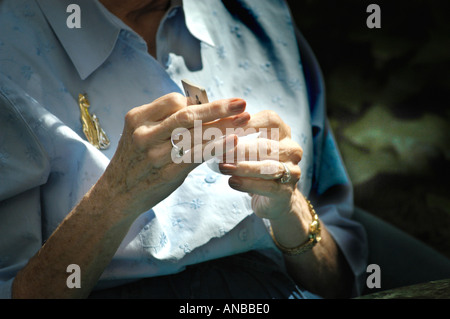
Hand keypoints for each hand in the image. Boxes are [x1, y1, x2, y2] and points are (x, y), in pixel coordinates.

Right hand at [102, 93, 249, 216]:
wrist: (117, 194)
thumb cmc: (136, 160)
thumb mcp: (141, 133)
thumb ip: (166, 121)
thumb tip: (201, 106)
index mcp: (138, 117)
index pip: (174, 100)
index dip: (197, 102)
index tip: (216, 106)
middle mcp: (145, 133)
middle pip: (188, 115)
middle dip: (218, 107)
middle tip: (242, 102)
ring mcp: (156, 154)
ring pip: (196, 135)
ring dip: (224, 126)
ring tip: (245, 121)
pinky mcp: (167, 173)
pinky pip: (197, 156)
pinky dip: (217, 147)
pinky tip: (233, 141)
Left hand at [218, 110, 302, 220]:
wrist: (274, 199)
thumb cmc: (257, 166)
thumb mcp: (249, 148)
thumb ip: (236, 136)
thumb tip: (211, 126)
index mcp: (284, 133)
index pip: (270, 120)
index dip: (250, 122)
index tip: (228, 124)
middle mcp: (292, 150)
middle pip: (266, 145)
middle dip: (240, 148)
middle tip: (218, 150)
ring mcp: (292, 171)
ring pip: (267, 167)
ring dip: (243, 167)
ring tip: (223, 167)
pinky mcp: (286, 192)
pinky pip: (267, 187)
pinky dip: (248, 184)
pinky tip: (232, 182)